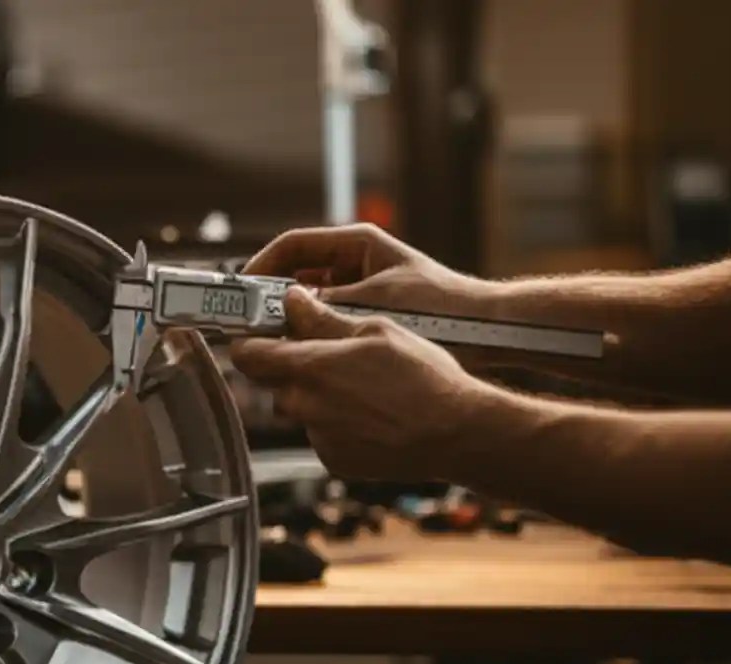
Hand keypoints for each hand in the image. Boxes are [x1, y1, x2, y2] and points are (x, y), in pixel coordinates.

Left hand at [230, 287, 496, 479]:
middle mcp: (304, 406)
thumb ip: (323, 319)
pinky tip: (372, 414)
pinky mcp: (335, 460)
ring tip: (362, 387)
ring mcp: (318, 437)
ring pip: (301, 407)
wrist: (455, 434)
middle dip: (292, 365)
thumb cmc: (422, 378)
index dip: (250, 340)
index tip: (260, 332)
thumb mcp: (374, 330)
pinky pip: (322, 434)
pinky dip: (337, 423)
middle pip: (274, 381)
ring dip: (318, 395)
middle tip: (328, 354)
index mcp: (308, 367)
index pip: (247, 354)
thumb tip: (293, 301)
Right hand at [242, 224, 492, 315]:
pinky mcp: (369, 311)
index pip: (292, 245)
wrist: (488, 330)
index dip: (262, 265)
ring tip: (275, 340)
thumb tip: (281, 316)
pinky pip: (329, 318)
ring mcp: (362, 286)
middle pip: (296, 272)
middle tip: (251, 321)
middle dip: (272, 297)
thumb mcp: (373, 304)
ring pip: (310, 299)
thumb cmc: (441, 308)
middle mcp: (356, 261)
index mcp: (357, 243)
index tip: (242, 291)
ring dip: (292, 318)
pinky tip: (304, 352)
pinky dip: (314, 331)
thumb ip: (324, 307)